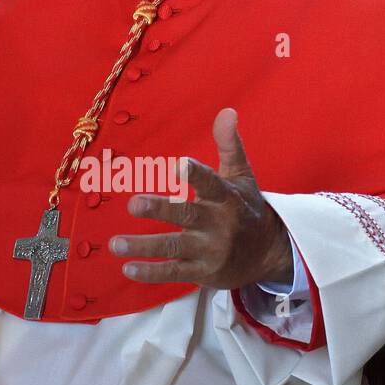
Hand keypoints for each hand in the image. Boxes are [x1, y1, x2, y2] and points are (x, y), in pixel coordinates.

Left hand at [109, 106, 292, 288]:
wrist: (269, 253)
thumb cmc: (247, 207)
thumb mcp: (242, 176)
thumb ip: (229, 145)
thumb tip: (226, 111)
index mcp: (226, 197)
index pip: (210, 182)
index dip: (195, 174)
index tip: (179, 165)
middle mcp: (218, 223)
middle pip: (186, 215)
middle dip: (159, 210)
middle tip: (133, 204)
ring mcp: (210, 250)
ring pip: (174, 247)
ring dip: (143, 245)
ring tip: (115, 243)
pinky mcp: (203, 271)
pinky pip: (174, 272)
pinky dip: (151, 272)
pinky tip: (128, 268)